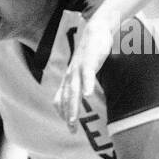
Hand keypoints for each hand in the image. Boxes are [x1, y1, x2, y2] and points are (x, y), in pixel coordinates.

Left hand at [54, 14, 115, 129]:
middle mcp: (71, 74)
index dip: (64, 112)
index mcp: (69, 77)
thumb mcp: (84, 68)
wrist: (96, 29)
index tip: (69, 127)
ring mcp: (79, 68)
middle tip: (71, 130)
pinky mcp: (90, 61)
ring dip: (73, 105)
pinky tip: (88, 95)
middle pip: (67, 98)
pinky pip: (87, 75)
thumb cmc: (91, 50)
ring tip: (73, 120)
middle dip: (68, 114)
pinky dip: (87, 85)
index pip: (62, 98)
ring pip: (74, 90)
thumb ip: (82, 81)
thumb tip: (84, 95)